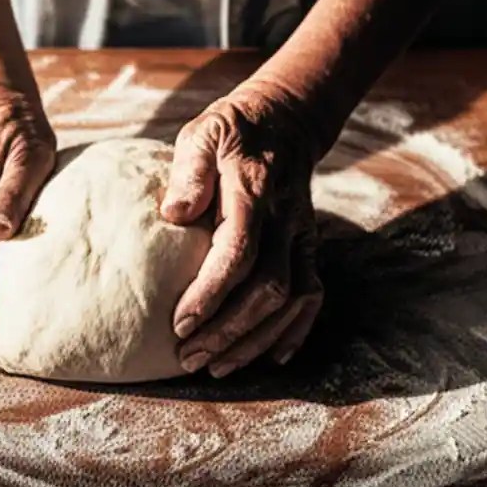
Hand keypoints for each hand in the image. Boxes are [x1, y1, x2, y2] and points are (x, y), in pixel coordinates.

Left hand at [161, 80, 324, 377]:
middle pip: (267, 288)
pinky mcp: (310, 247)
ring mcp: (302, 236)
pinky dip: (294, 331)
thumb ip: (190, 170)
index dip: (211, 293)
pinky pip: (312, 296)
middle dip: (228, 330)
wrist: (286, 120)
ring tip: (215, 366)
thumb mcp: (204, 133)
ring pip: (291, 301)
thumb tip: (173, 212)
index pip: (239, 252)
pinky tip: (269, 358)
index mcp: (255, 192)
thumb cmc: (232, 131)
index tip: (180, 323)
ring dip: (254, 340)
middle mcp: (286, 220)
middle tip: (189, 356)